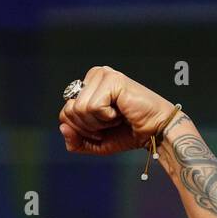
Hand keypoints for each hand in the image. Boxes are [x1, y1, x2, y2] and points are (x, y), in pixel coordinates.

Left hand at [58, 66, 176, 156]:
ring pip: (79, 108)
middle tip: (109, 124)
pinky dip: (106, 117)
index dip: (80, 129)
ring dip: (98, 122)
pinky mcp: (113, 79)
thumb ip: (74, 140)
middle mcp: (94, 76)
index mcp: (87, 87)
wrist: (154, 132)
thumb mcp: (94, 142)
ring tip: (115, 117)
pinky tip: (120, 112)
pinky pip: (93, 106)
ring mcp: (103, 75)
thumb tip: (62, 127)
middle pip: (68, 110)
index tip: (102, 129)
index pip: (64, 112)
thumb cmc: (127, 133)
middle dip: (88, 127)